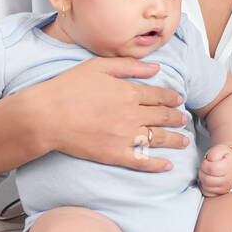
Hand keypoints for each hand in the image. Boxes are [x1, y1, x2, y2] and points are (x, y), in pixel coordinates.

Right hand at [36, 56, 190, 171]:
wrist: (46, 116)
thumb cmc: (68, 88)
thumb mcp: (98, 66)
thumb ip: (130, 66)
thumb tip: (156, 68)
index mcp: (129, 92)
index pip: (159, 96)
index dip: (172, 98)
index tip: (179, 100)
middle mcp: (132, 114)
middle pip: (162, 117)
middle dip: (177, 118)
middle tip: (184, 120)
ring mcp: (124, 136)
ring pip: (158, 139)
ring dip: (174, 140)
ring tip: (184, 141)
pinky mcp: (114, 154)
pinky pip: (142, 161)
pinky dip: (157, 164)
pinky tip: (168, 165)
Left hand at [198, 145, 231, 196]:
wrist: (231, 164)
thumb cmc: (224, 157)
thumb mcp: (220, 149)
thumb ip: (214, 153)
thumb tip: (210, 159)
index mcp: (229, 169)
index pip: (211, 169)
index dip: (205, 164)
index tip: (207, 161)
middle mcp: (228, 181)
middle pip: (207, 179)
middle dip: (202, 171)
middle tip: (206, 167)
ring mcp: (224, 189)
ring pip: (206, 187)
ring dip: (202, 178)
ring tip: (207, 173)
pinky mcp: (219, 194)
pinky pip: (206, 193)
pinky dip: (204, 186)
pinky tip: (208, 179)